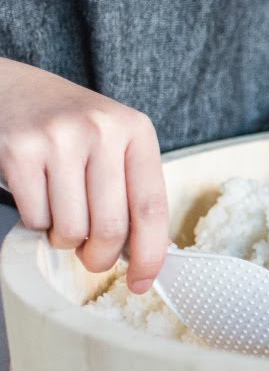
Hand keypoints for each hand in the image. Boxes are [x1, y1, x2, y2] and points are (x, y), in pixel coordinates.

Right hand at [0, 60, 168, 292]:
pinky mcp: (19, 151)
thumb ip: (133, 187)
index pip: (152, 207)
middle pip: (111, 227)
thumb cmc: (70, 124)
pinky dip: (38, 223)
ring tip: (63, 215)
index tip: (143, 281)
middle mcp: (102, 131)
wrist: (12, 89)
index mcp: (136, 131)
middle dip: (100, 256)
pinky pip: (36, 218)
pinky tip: (40, 199)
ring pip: (71, 229)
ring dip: (65, 238)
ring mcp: (59, 140)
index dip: (150, 254)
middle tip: (91, 256)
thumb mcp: (114, 142)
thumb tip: (150, 250)